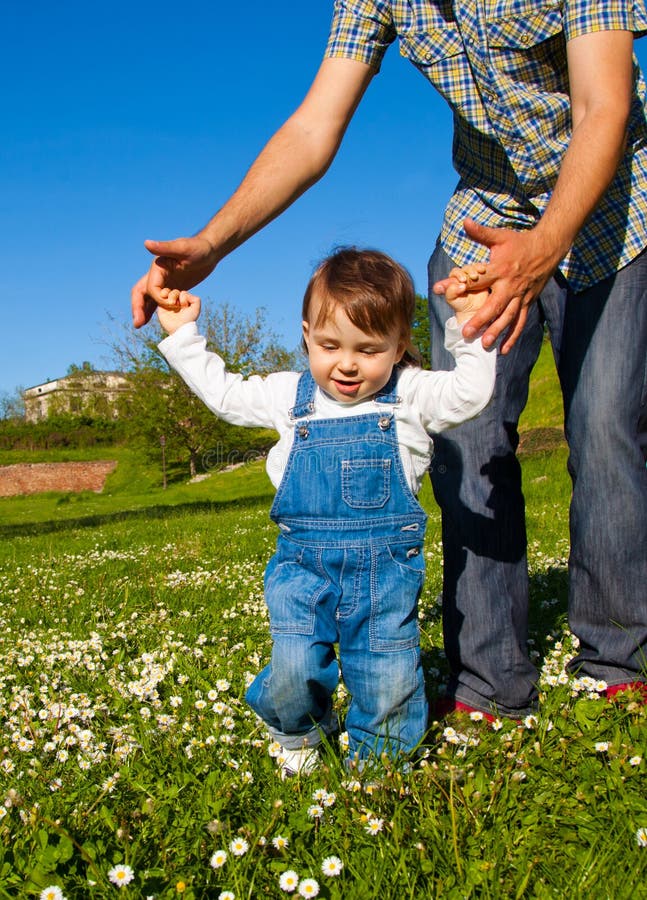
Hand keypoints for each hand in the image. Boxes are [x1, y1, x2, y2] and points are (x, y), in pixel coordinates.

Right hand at [131, 235, 218, 327]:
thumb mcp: (183, 248)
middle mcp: (157, 275)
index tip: (173, 305)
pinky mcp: (170, 288)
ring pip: (147, 298)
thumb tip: (146, 243)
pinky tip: (152, 320)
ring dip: (143, 311)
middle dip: (137, 307)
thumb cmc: (199, 248)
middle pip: (141, 292)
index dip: (159, 299)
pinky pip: (159, 301)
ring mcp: (163, 282)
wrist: (209, 252)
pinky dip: (154, 310)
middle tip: (137, 324)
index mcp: (158, 267)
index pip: (151, 287)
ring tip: (139, 325)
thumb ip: (165, 247)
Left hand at [433, 219, 559, 352]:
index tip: (440, 290)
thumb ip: (481, 233)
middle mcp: (510, 285)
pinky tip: (504, 350)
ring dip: (498, 332)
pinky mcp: (528, 303)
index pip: (476, 280)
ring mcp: (521, 296)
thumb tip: (464, 222)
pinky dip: (513, 336)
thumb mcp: (500, 236)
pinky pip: (521, 322)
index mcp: (500, 269)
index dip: (458, 284)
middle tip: (466, 333)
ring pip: (509, 317)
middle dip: (481, 320)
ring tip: (485, 345)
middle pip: (494, 305)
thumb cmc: (520, 242)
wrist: (549, 247)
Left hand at [443, 264, 491, 323]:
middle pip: (468, 268)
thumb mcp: (453, 300)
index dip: (459, 274)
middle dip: (470, 270)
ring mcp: (476, 276)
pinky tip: (488, 271)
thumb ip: (450, 292)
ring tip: (482, 271)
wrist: (475, 313)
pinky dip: (487, 270)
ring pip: (477, 267)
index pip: (456, 272)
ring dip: (479, 268)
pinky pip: (487, 270)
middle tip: (473, 276)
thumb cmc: (461, 306)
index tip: (463, 280)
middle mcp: (465, 276)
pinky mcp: (486, 277)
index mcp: (455, 279)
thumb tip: (458, 285)